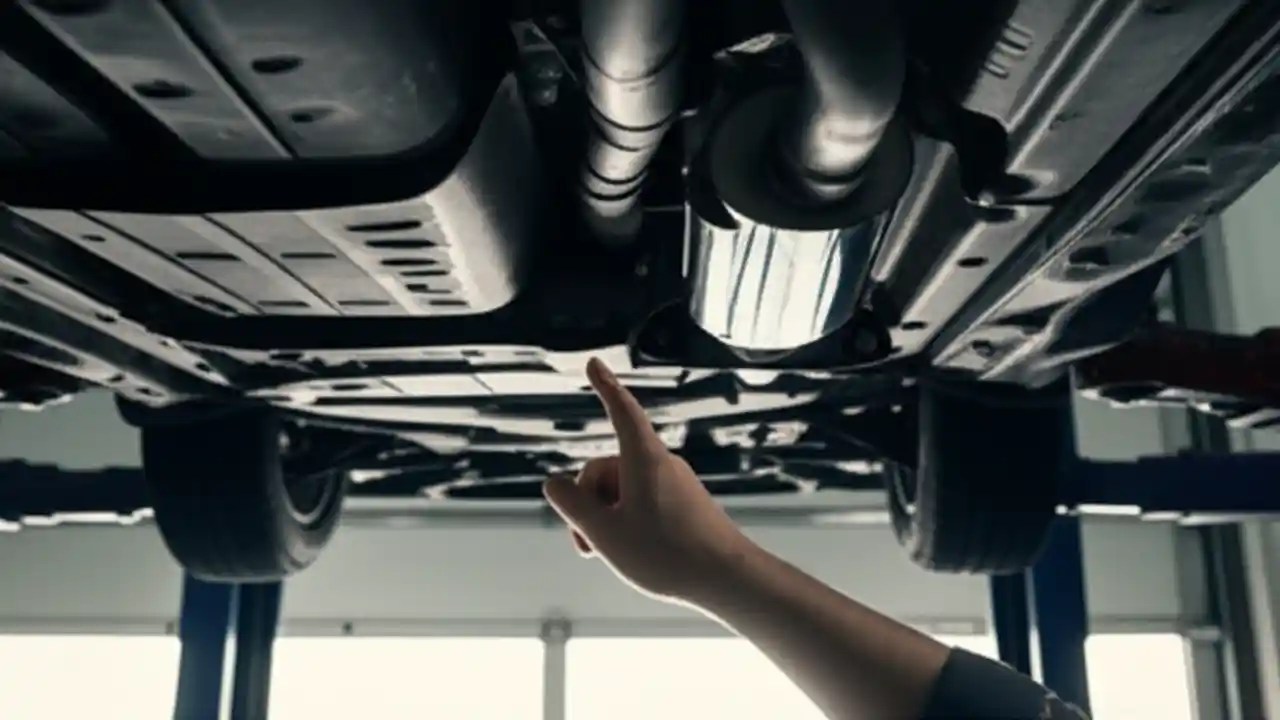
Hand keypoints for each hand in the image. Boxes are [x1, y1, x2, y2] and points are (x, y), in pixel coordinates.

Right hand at [542, 358, 754, 601]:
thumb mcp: (603, 532)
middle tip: (586, 545)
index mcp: (643, 459)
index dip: (605, 387)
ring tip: (608, 554)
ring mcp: (674, 486)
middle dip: (587, 502)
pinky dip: (626, 524)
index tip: (595, 363)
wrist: (728, 579)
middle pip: (605, 469)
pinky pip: (642, 504)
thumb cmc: (665, 553)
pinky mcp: (684, 507)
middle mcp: (661, 465)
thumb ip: (571, 505)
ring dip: (605, 519)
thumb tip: (554, 484)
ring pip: (621, 492)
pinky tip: (632, 554)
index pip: (621, 412)